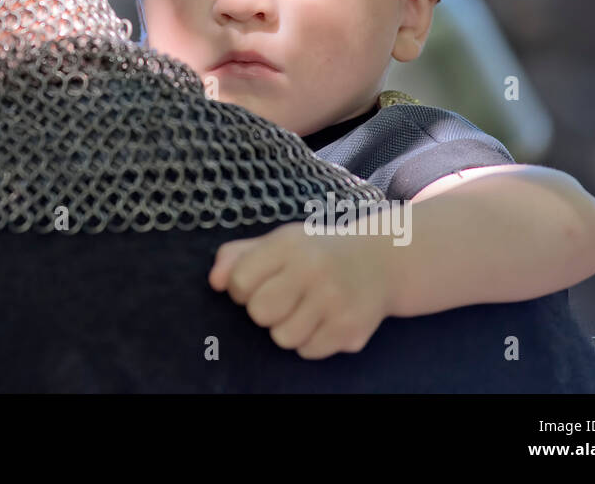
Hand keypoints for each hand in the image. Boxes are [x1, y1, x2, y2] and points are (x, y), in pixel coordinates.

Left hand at [209, 222, 393, 359]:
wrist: (381, 261)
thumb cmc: (318, 252)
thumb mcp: (280, 242)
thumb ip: (239, 256)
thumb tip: (213, 281)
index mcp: (289, 244)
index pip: (239, 281)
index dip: (242, 289)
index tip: (259, 285)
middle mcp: (313, 269)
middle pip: (259, 312)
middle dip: (264, 311)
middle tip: (283, 299)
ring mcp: (335, 300)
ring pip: (282, 337)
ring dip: (288, 328)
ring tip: (305, 309)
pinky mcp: (351, 328)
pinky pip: (308, 351)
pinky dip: (311, 341)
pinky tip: (324, 320)